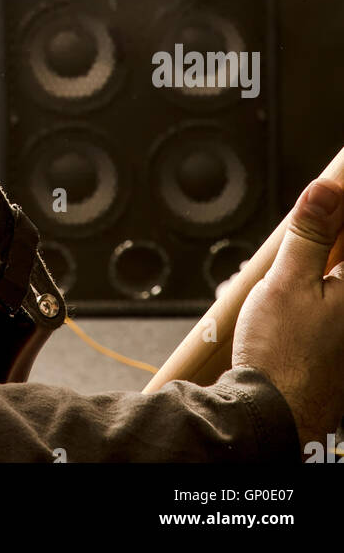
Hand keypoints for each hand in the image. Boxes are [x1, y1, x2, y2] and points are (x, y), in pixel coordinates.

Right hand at [232, 177, 343, 458]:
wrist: (272, 416)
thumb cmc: (281, 358)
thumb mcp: (287, 280)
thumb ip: (309, 232)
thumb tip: (325, 191)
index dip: (332, 210)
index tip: (320, 198)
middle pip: (337, 259)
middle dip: (311, 245)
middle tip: (287, 246)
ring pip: (328, 282)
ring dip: (302, 270)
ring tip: (269, 283)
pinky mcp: (336, 349)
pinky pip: (324, 307)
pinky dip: (301, 298)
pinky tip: (275, 307)